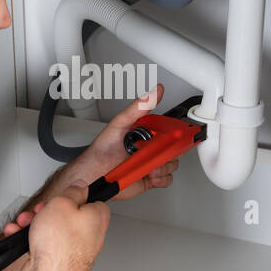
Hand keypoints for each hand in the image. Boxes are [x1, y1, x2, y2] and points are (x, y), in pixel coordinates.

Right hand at [23, 182, 109, 270]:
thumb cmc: (59, 245)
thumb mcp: (63, 203)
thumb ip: (72, 192)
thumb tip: (80, 186)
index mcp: (97, 218)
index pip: (93, 200)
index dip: (76, 195)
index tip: (66, 194)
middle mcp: (89, 235)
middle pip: (68, 214)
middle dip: (48, 210)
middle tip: (41, 210)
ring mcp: (74, 249)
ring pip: (53, 229)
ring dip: (35, 223)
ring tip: (25, 223)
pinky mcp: (59, 260)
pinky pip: (45, 243)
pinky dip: (31, 238)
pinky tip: (20, 235)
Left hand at [60, 83, 180, 202]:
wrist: (94, 173)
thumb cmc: (103, 148)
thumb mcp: (121, 122)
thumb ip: (139, 107)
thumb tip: (156, 91)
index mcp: (147, 133)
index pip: (170, 130)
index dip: (177, 132)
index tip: (177, 134)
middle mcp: (151, 148)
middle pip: (175, 148)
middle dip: (171, 151)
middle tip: (158, 152)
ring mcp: (151, 163)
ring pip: (172, 164)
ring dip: (164, 166)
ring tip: (148, 164)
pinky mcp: (151, 178)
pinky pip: (166, 179)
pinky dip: (161, 178)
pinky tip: (149, 174)